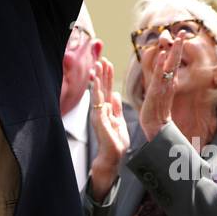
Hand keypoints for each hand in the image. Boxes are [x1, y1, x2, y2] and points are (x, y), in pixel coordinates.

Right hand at [88, 58, 128, 200]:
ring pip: (98, 93)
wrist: (113, 156)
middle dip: (102, 73)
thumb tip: (115, 94)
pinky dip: (98, 94)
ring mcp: (98, 115)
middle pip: (101, 88)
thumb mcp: (118, 120)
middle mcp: (99, 110)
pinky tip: (98, 84)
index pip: (106, 89)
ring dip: (98, 79)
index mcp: (105, 109)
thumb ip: (116, 107)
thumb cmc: (115, 141)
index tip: (107, 63)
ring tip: (98, 66)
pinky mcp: (100, 121)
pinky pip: (99, 105)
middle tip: (102, 59)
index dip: (107, 76)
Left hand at [138, 38, 185, 141]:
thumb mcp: (161, 90)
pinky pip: (159, 76)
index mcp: (169, 80)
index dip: (177, 47)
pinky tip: (162, 55)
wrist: (156, 126)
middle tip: (183, 31)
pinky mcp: (157, 91)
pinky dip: (161, 65)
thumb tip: (163, 68)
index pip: (174, 60)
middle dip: (179, 45)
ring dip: (173, 52)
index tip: (181, 33)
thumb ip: (163, 79)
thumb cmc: (157, 109)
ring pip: (170, 66)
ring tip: (175, 38)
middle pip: (176, 60)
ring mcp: (164, 86)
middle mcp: (169, 81)